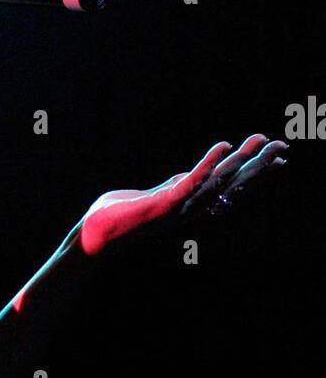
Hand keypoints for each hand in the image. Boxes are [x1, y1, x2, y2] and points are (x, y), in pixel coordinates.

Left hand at [79, 134, 288, 256]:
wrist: (93, 236)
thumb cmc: (115, 217)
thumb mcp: (152, 196)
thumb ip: (172, 187)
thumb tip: (186, 177)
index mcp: (189, 206)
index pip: (229, 187)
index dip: (254, 173)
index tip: (279, 160)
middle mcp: (191, 209)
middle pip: (234, 184)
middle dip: (259, 165)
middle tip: (284, 147)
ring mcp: (180, 207)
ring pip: (220, 180)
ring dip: (243, 160)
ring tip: (263, 141)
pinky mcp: (166, 203)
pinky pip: (193, 180)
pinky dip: (209, 162)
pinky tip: (224, 145)